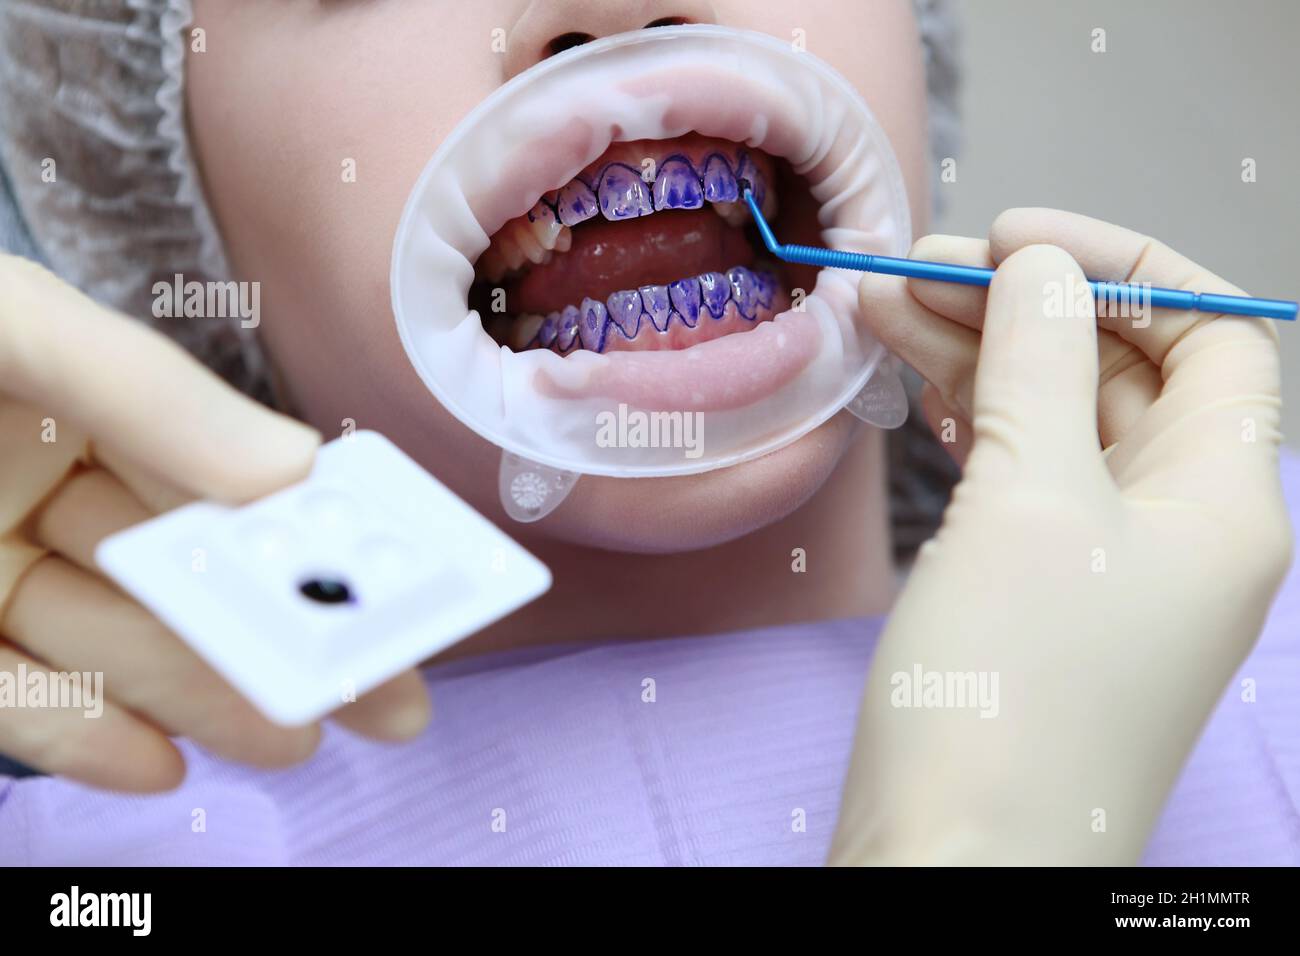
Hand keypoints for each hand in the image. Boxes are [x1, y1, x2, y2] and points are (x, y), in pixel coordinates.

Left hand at [0, 255, 430, 791]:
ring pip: (114, 649)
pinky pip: (16, 698)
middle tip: (372, 698)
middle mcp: (48, 489)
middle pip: (186, 580)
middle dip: (282, 639)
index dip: (320, 531)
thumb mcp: (13, 334)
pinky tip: (157, 763)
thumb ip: (154, 396)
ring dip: (203, 700)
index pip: (228, 478)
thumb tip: (296, 473)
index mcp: (87, 405)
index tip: (404, 582)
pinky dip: (83, 737)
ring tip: (290, 740)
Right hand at [830, 209, 1291, 863]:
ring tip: (882, 305)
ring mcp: (1104, 565)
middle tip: (918, 268)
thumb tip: (1037, 266)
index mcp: (1224, 498)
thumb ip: (1039, 363)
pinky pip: (1016, 479)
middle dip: (1024, 307)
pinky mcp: (1036, 596)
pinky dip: (966, 422)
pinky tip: (907, 381)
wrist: (953, 859)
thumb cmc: (1011, 687)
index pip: (1210, 336)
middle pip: (1117, 373)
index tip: (1015, 239)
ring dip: (978, 356)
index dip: (1122, 267)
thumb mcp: (1030, 500)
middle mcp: (1179, 526)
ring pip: (1053, 422)